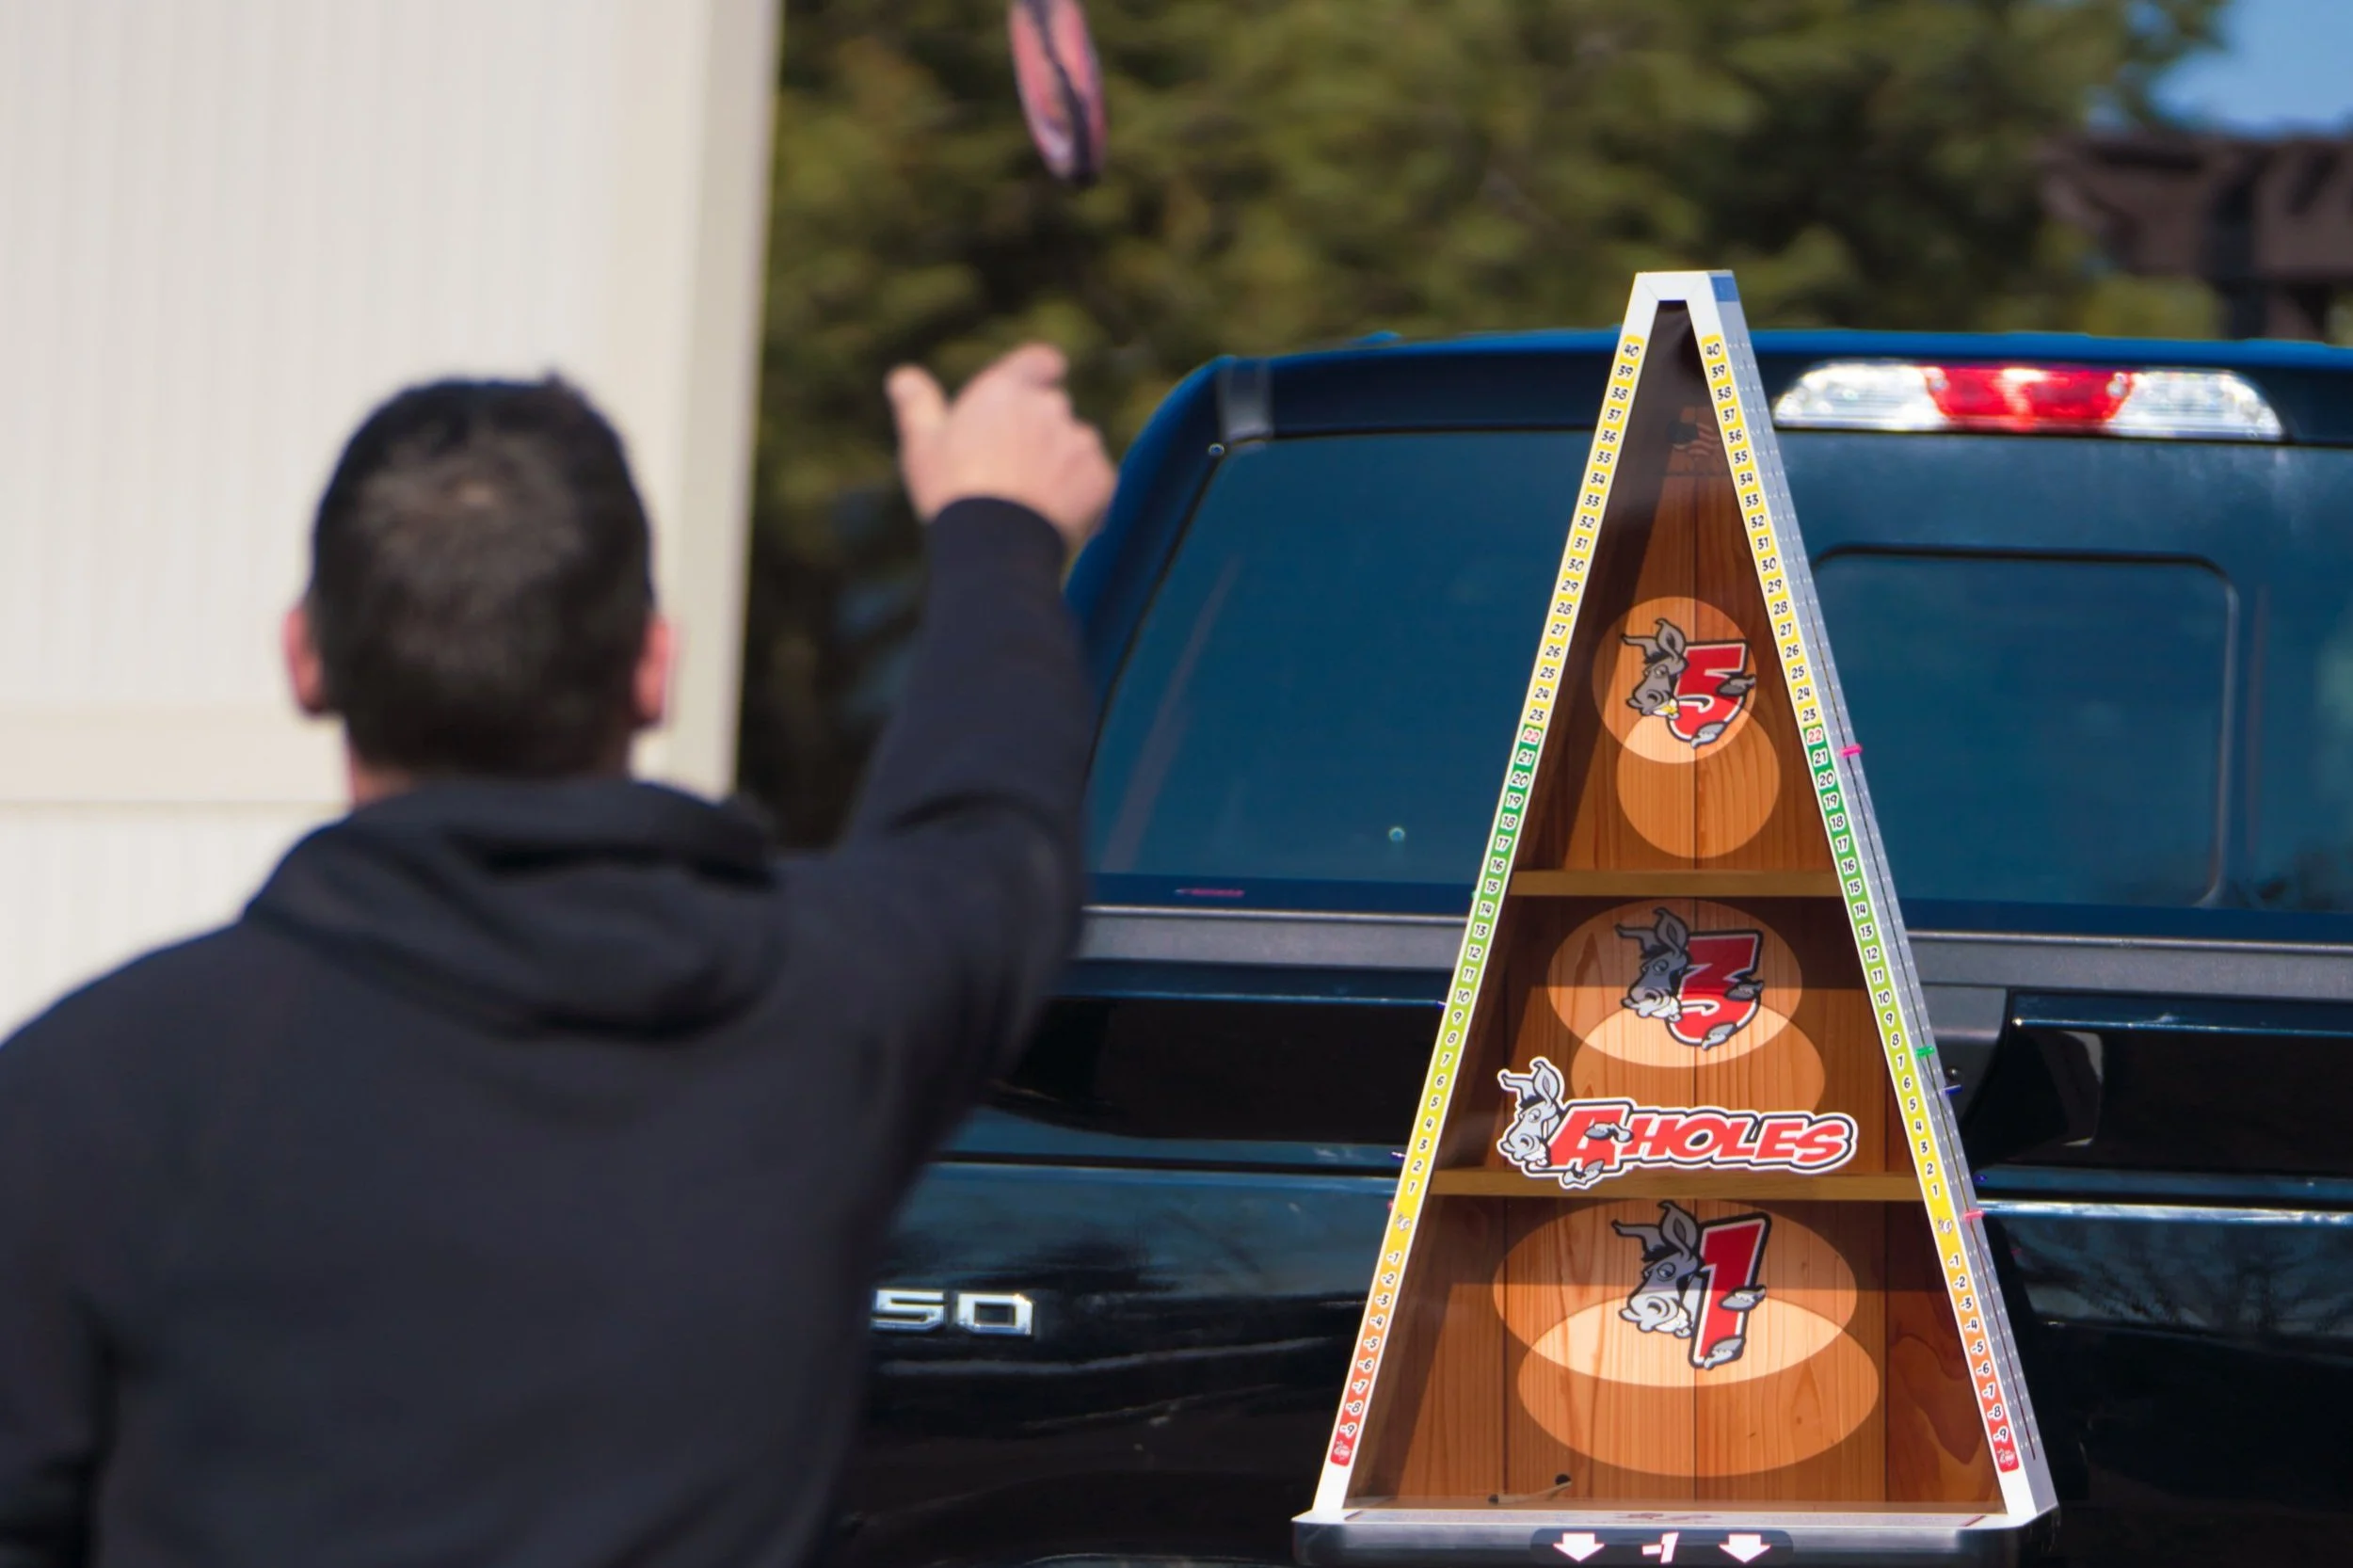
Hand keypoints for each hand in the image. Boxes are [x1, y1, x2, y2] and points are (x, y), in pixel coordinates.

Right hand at [886, 344, 1115, 551]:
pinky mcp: (1102, 476)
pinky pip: (1097, 479)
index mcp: (1006, 390)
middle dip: (1040, 433)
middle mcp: (1049, 406)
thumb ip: (917, 405)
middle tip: (1013, 471)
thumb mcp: (922, 446)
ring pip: (1078, 444)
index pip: (1041, 360)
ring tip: (1033, 501)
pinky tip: (1055, 519)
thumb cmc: (953, 492)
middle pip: (1054, 409)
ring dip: (1064, 463)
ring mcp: (1080, 440)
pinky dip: (1084, 495)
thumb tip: (901, 376)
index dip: (1042, 372)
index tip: (1037, 388)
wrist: (996, 545)